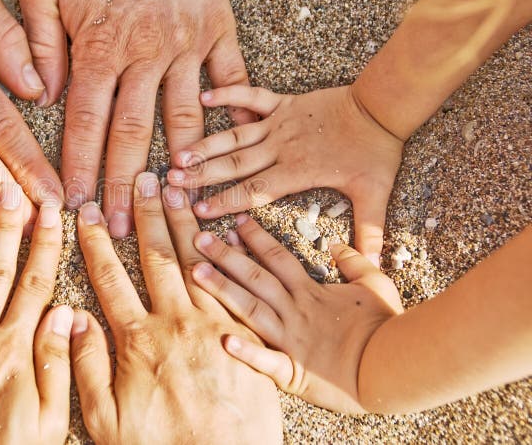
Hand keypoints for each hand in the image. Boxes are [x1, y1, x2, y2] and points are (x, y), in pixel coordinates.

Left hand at [19, 0, 256, 237]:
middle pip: (133, 133)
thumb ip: (37, 43)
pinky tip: (233, 142)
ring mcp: (185, 45)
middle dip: (125, 185)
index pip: (86, 123)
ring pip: (184, 116)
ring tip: (179, 200)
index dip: (81, 168)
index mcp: (99, 49)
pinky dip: (233, 108)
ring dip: (181, 163)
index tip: (78, 205)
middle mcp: (144, 55)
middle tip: (123, 226)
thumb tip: (44, 96)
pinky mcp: (216, 29)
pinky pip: (231, 76)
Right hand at [70, 173, 281, 443]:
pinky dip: (231, 254)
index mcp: (138, 340)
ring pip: (198, 262)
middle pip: (158, 256)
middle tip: (143, 178)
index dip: (97, 242)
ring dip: (187, 223)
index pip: (111, 278)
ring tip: (180, 189)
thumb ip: (86, 366)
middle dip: (148, 214)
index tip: (89, 213)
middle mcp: (176, 322)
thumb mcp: (106, 419)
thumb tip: (72, 319)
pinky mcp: (248, 336)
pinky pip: (237, 285)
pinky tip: (229, 230)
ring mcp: (215, 326)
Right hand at [168, 85, 403, 261]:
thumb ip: (369, 231)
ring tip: (179, 155)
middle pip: (235, 164)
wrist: (383, 107)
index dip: (226, 201)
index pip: (254, 190)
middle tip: (173, 184)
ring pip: (235, 136)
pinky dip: (229, 95)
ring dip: (207, 145)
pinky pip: (252, 96)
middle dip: (202, 176)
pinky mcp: (284, 103)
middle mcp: (281, 148)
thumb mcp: (375, 194)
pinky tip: (205, 97)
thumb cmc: (376, 151)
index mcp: (296, 172)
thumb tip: (376, 267)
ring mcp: (280, 123)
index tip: (200, 212)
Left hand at [190, 213, 403, 412]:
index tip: (235, 220)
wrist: (394, 367)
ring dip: (222, 290)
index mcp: (311, 292)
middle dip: (225, 256)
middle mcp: (295, 311)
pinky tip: (222, 340)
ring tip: (195, 272)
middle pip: (255, 277)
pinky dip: (246, 351)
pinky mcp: (294, 370)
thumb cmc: (385, 326)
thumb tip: (335, 244)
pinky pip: (267, 361)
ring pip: (251, 309)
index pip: (277, 257)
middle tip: (197, 237)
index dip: (255, 237)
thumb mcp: (376, 284)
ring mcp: (292, 339)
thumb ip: (354, 261)